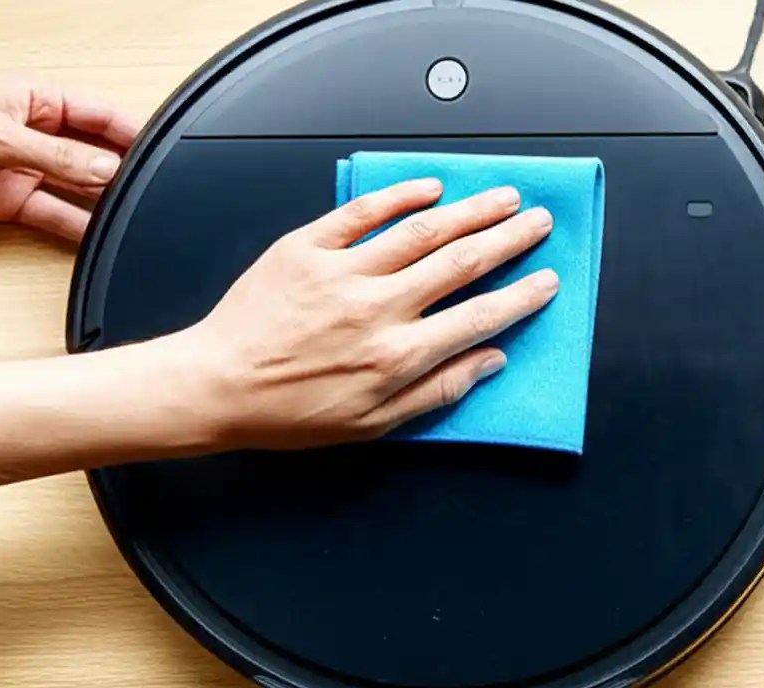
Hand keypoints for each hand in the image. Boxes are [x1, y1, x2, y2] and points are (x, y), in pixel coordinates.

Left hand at [0, 74, 141, 241]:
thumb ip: (58, 156)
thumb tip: (107, 167)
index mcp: (34, 99)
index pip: (98, 114)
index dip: (129, 132)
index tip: (159, 154)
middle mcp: (35, 133)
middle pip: (92, 153)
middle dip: (119, 172)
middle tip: (145, 191)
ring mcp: (25, 169)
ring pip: (77, 188)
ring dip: (99, 203)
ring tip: (125, 217)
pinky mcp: (11, 202)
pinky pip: (55, 215)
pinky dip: (75, 228)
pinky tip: (95, 235)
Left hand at [185, 177, 558, 449]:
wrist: (216, 386)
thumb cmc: (291, 412)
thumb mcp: (372, 425)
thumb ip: (436, 390)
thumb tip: (490, 361)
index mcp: (396, 357)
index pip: (479, 317)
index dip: (521, 296)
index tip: (547, 280)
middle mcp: (377, 309)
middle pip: (460, 263)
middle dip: (508, 238)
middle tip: (538, 221)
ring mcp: (341, 273)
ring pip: (421, 231)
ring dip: (470, 210)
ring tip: (503, 196)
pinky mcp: (305, 248)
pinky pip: (361, 212)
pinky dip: (400, 195)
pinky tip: (432, 187)